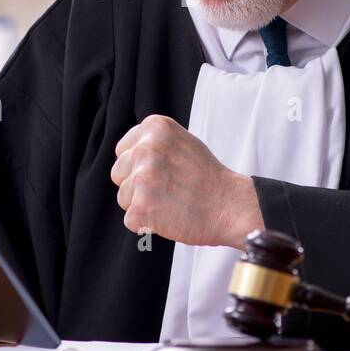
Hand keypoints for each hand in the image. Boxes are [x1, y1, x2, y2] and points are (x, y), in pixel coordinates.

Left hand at [111, 114, 263, 247]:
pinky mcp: (140, 207)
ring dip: (142, 204)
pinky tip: (170, 215)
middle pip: (118, 173)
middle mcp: (145, 148)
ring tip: (171, 201)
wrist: (230, 205)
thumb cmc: (208, 177)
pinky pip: (131, 219)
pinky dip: (147, 224)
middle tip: (168, 189)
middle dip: (137, 185)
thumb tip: (128, 153)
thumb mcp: (182, 141)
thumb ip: (153, 142)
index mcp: (154, 127)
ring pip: (123, 197)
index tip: (163, 172)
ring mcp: (142, 178)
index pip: (123, 150)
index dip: (140, 166)